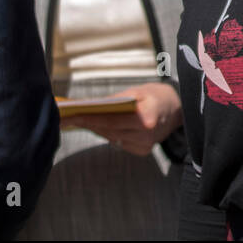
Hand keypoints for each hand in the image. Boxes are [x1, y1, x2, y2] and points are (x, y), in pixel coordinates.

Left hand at [60, 82, 182, 156]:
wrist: (177, 110)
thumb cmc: (155, 96)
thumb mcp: (138, 91)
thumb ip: (117, 100)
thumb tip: (92, 106)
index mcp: (147, 116)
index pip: (112, 119)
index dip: (91, 117)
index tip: (73, 115)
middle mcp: (146, 135)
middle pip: (109, 130)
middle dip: (87, 123)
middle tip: (66, 118)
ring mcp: (145, 145)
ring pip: (111, 137)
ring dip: (93, 128)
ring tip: (75, 120)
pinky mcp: (142, 151)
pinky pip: (118, 141)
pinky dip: (105, 133)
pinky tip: (93, 126)